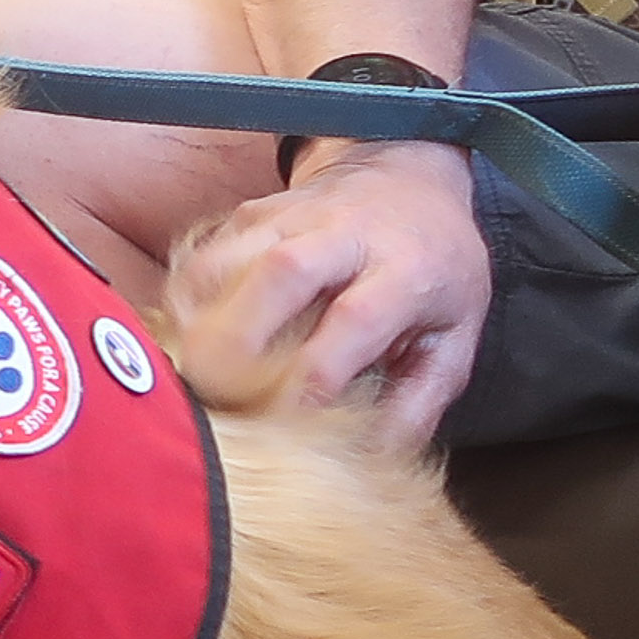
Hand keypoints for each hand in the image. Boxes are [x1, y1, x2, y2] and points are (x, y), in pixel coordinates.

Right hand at [161, 142, 492, 447]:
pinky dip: (183, 307)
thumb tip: (364, 461)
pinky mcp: (245, 214)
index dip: (312, 381)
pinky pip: (197, 261)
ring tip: (195, 375)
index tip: (283, 427)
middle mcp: (345, 233)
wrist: (404, 177)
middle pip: (279, 275)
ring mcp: (288, 217)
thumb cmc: (434, 268)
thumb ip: (416, 403)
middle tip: (215, 399)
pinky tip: (193, 344)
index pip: (355, 320)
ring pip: (223, 262)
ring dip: (197, 326)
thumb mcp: (454, 338)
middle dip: (236, 347)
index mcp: (407, 269)